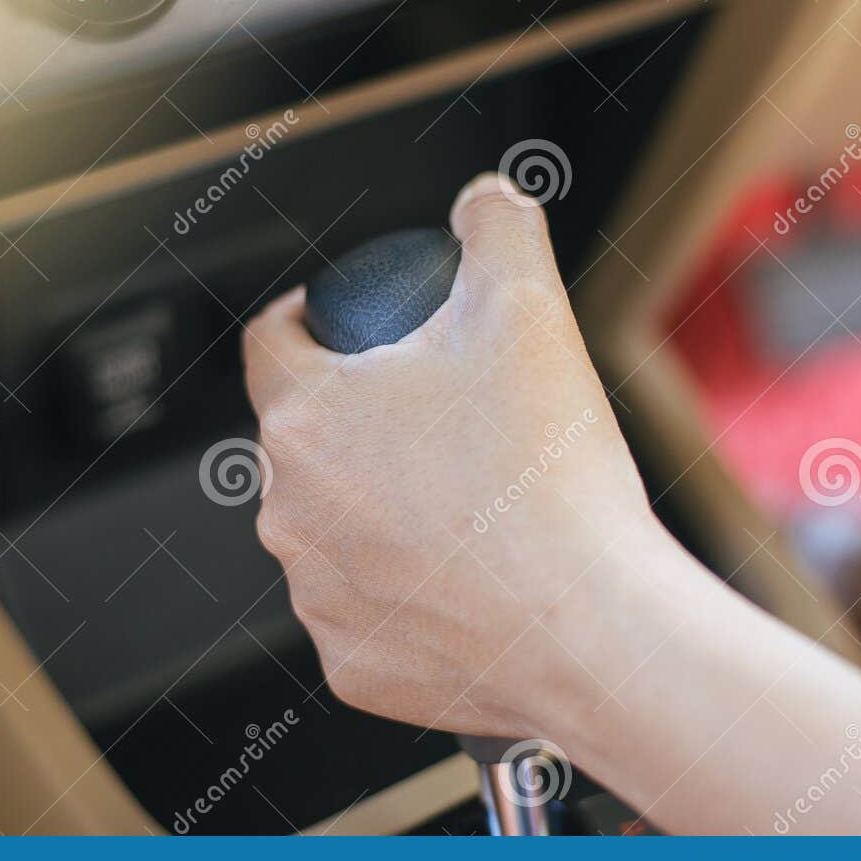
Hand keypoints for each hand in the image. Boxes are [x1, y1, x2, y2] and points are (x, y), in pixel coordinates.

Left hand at [243, 173, 691, 738]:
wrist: (591, 624)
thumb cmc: (547, 476)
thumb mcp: (528, 308)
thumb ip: (497, 226)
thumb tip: (486, 197)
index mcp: (305, 416)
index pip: (270, 343)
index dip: (300, 319)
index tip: (326, 320)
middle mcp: (287, 509)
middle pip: (305, 442)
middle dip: (356, 423)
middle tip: (437, 421)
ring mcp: (315, 593)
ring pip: (332, 530)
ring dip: (376, 510)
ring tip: (461, 506)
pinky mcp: (352, 663)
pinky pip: (366, 612)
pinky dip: (403, 594)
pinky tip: (464, 582)